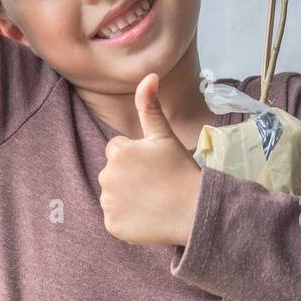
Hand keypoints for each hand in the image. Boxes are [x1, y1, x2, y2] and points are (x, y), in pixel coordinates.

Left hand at [97, 73, 203, 247]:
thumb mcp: (164, 136)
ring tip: (152, 199)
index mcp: (117, 152)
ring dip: (127, 196)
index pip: (117, 150)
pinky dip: (127, 218)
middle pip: (113, 172)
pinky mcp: (112, 226)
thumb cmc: (181, 170)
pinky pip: (114, 217)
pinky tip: (146, 215)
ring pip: (112, 194)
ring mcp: (108, 203)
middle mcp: (106, 176)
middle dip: (129, 175)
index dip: (137, 157)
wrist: (194, 212)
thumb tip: (149, 75)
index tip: (154, 165)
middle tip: (155, 182)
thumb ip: (150, 105)